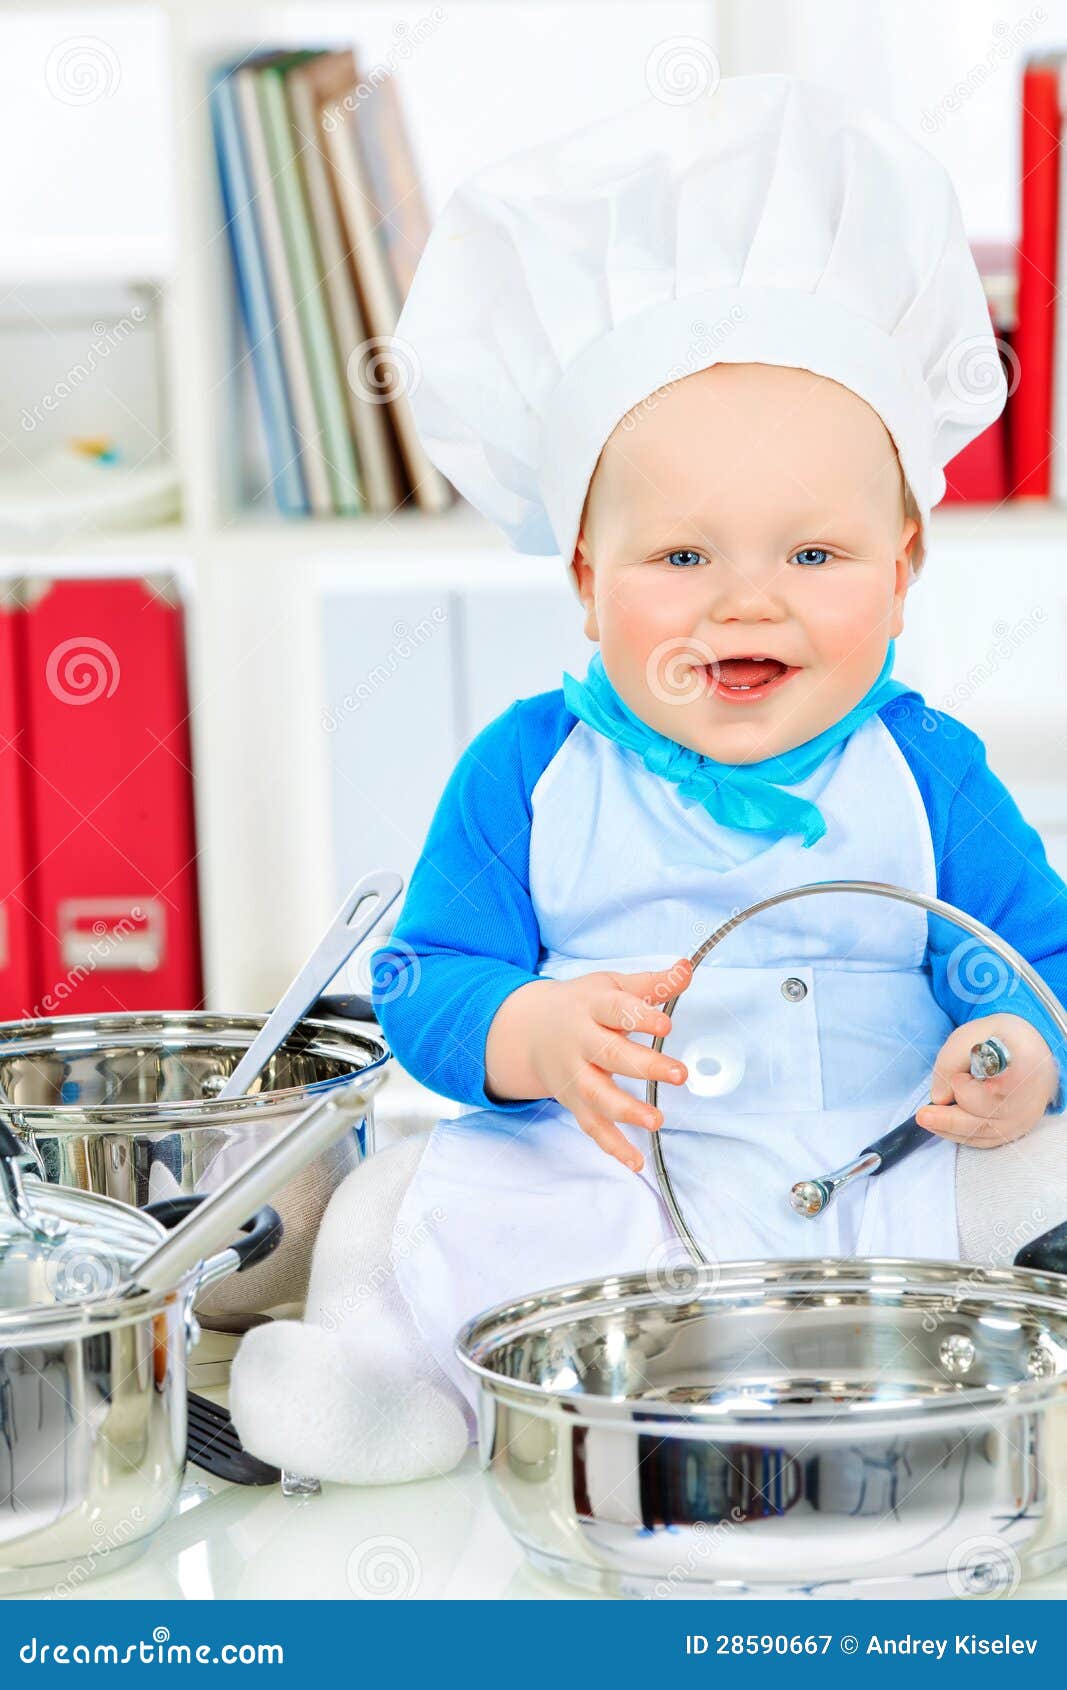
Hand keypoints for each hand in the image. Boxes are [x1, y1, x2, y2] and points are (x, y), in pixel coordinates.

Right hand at [484, 960, 693, 1170]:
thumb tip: (687, 969)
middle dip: (643, 1066)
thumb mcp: (611, 987)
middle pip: (609, 1054)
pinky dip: (612, 1146)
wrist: (530, 1029)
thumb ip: (651, 984)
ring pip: (596, 1095)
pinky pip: (591, 1126)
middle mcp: (579, 1042)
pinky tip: (636, 1160)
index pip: (615, 1009)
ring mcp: (574, 1074)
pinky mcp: (574, 1101)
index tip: (667, 1024)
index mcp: (591, 1007)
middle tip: (679, 1074)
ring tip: (656, 1121)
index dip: (640, 1016)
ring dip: (626, 1110)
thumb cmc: (582, 1006)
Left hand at [915, 1013, 1058, 1146]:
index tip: (957, 1080)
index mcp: (1026, 1066)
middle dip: (951, 1117)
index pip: (998, 1087)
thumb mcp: (970, 1036)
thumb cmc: (997, 1039)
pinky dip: (958, 1134)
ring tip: (925, 1119)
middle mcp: (1030, 1099)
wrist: (1028, 1050)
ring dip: (949, 1127)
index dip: (974, 1088)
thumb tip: (940, 1098)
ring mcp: (1024, 1118)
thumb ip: (952, 1061)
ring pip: (982, 1131)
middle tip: (923, 1115)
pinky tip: (938, 1125)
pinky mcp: (1014, 1131)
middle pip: (987, 1115)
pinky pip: (984, 1139)